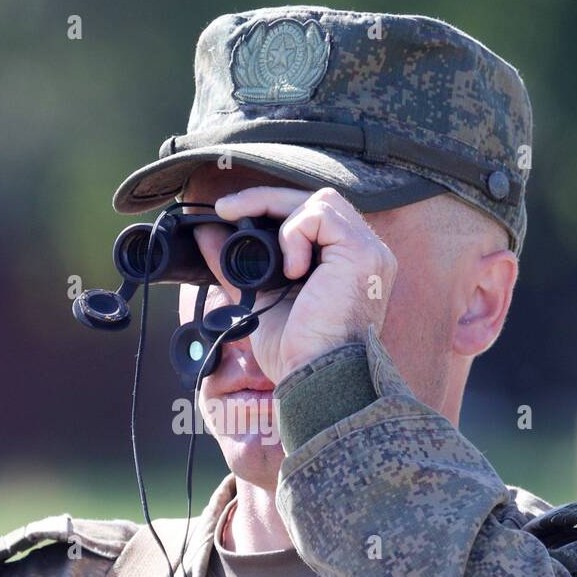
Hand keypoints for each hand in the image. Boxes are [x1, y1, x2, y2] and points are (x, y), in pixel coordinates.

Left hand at [215, 186, 396, 384]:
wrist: (315, 377)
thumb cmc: (296, 351)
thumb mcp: (256, 299)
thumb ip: (235, 265)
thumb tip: (207, 235)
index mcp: (344, 264)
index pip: (309, 216)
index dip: (268, 207)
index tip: (227, 213)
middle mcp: (363, 253)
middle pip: (314, 200)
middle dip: (264, 199)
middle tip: (226, 209)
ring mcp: (369, 251)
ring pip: (320, 200)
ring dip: (283, 220)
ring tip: (278, 265)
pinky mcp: (363, 253)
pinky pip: (321, 214)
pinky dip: (295, 235)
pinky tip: (293, 271)